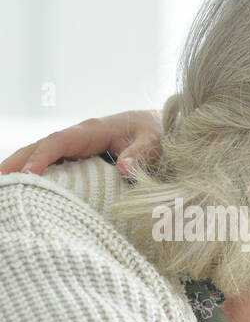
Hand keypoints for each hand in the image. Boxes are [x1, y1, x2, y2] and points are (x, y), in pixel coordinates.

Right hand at [0, 110, 162, 176]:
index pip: (59, 142)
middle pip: (41, 148)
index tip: (28, 174)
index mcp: (92, 130)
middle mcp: (78, 138)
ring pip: (43, 157)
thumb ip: (141, 153)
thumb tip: (125, 169)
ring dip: (22, 170)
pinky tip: (29, 191)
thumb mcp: (154, 140)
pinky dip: (39, 176)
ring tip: (6, 189)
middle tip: (1, 180)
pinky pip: (55, 167)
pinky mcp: (80, 160)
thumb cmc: (158, 133)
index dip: (42, 157)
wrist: (161, 129)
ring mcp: (77, 149)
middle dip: (18, 162)